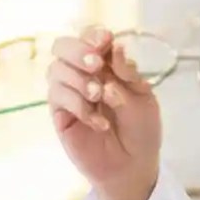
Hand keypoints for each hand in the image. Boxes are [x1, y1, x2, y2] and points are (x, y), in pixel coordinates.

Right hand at [48, 27, 161, 199]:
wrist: (134, 165)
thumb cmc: (141, 129)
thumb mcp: (144, 97)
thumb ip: (128, 73)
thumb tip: (116, 46)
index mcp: (106, 64)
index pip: (88, 36)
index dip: (92, 34)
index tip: (105, 41)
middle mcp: (83, 74)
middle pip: (62, 46)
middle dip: (77, 50)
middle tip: (96, 65)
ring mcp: (69, 94)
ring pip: (56, 70)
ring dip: (79, 79)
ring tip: (100, 96)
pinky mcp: (61, 116)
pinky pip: (57, 98)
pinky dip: (79, 106)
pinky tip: (99, 123)